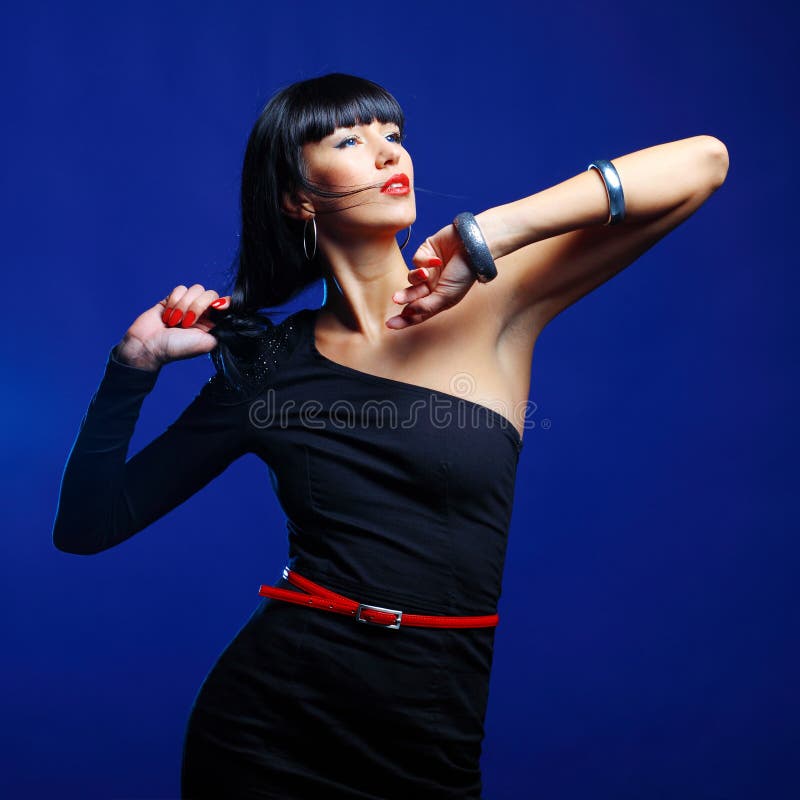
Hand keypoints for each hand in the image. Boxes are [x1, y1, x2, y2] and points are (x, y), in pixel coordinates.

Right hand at [116, 284, 231, 369]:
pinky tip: (167, 315)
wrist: (148, 346)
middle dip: (197, 306)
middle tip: (186, 322)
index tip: (218, 307)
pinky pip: (180, 289)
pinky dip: (174, 301)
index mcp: (213, 324)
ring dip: (184, 305)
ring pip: (195, 289)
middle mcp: (202, 314)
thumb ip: (221, 329)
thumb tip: (230, 315)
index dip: (223, 303)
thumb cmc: (176, 349)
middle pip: (211, 294)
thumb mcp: (206, 343)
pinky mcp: (172, 299)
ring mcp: (187, 305)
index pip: (225, 305)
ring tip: (175, 321)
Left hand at [386, 223, 476, 329]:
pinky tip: (436, 260)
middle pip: (411, 296)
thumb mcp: (447, 296)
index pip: (419, 313)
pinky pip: (416, 261)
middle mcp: (433, 286)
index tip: (390, 324)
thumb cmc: (464, 274)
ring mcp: (428, 270)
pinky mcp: (425, 253)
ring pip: (411, 278)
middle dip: (404, 298)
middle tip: (396, 299)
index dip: (405, 320)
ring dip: (416, 278)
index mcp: (439, 299)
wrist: (473, 247)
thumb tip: (407, 313)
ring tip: (425, 274)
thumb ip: (427, 306)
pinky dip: (425, 261)